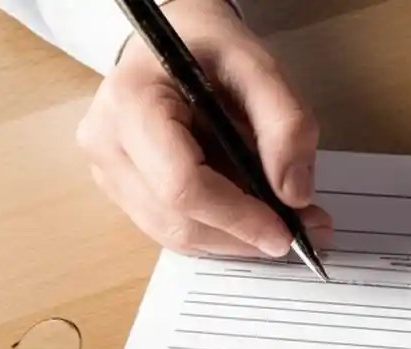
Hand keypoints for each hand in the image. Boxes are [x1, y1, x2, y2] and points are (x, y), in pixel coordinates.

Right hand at [76, 0, 330, 257]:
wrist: (173, 47)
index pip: (181, 184)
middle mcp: (107, 143)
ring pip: (175, 235)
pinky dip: (218, 233)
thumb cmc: (210, 50)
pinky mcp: (122, 192)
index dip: (237, 217)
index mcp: (132, 102)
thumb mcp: (260, 68)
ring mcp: (108, 172)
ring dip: (234, 239)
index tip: (287, 231)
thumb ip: (286, 125)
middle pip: (178, 220)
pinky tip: (249, 215)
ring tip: (282, 220)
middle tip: (303, 230)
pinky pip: (173, 230)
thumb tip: (294, 195)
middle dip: (243, 235)